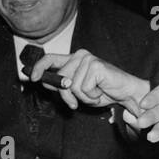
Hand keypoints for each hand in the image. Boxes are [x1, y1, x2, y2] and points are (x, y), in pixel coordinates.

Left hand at [30, 49, 149, 113]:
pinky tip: (101, 92)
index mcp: (74, 59)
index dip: (38, 68)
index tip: (32, 78)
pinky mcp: (95, 65)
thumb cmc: (104, 92)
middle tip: (79, 102)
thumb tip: (43, 81)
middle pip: (60, 79)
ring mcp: (88, 59)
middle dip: (67, 96)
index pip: (50, 59)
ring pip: (71, 86)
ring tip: (95, 95)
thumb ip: (62, 85)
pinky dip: (91, 97)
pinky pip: (82, 89)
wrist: (126, 94)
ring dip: (83, 97)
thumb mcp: (78, 91)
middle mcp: (80, 55)